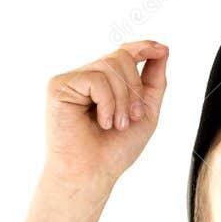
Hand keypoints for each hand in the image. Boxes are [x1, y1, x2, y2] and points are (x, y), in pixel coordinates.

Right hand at [42, 40, 168, 192]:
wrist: (92, 173)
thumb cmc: (114, 150)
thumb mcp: (145, 112)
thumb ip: (153, 81)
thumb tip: (162, 50)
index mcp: (104, 82)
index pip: (122, 53)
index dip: (142, 47)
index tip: (161, 49)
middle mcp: (86, 77)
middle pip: (120, 56)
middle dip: (135, 88)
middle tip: (134, 118)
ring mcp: (71, 80)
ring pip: (110, 66)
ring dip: (123, 100)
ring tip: (118, 125)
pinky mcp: (58, 86)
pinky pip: (95, 78)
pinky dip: (107, 102)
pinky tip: (102, 122)